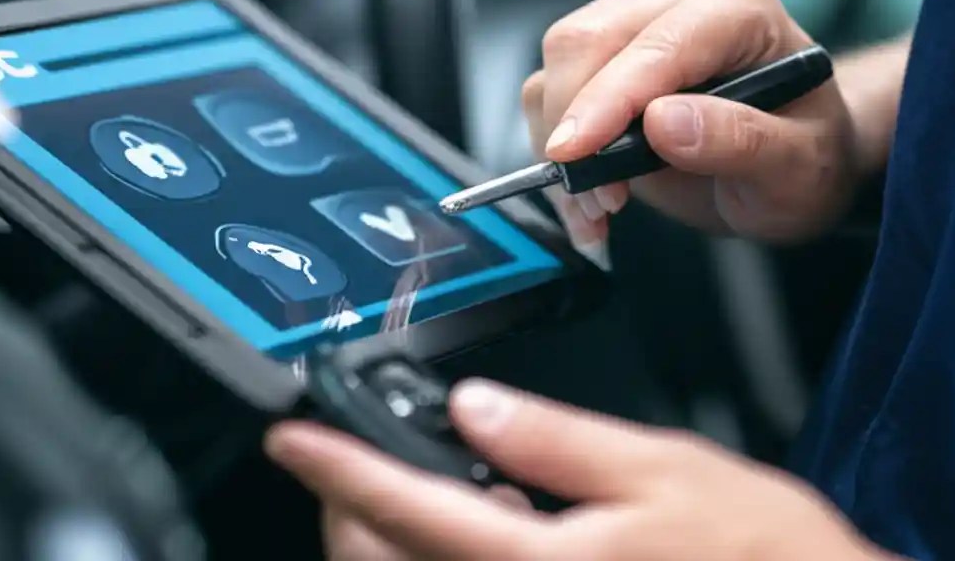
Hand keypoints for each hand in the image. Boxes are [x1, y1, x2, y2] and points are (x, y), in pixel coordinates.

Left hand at [266, 380, 894, 560]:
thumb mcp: (663, 470)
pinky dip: (442, 551)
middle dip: (351, 504)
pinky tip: (484, 519)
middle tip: (347, 449)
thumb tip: (476, 408)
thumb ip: (555, 439)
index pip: (403, 509)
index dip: (336, 467)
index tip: (292, 436)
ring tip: (415, 478)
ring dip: (391, 531)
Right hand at [524, 0, 861, 245]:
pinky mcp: (602, 56)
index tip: (575, 156)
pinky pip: (549, 90)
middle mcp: (677, 0)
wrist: (792, 163)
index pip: (655, 46)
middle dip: (574, 126)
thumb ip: (742, 141)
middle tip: (600, 204)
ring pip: (558, 62)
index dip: (607, 100)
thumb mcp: (798, 169)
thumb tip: (664, 121)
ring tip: (600, 211)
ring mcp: (633, 23)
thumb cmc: (805, 157)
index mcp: (737, 8)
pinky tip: (589, 199)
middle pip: (586, 40)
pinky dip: (554, 149)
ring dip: (558, 143)